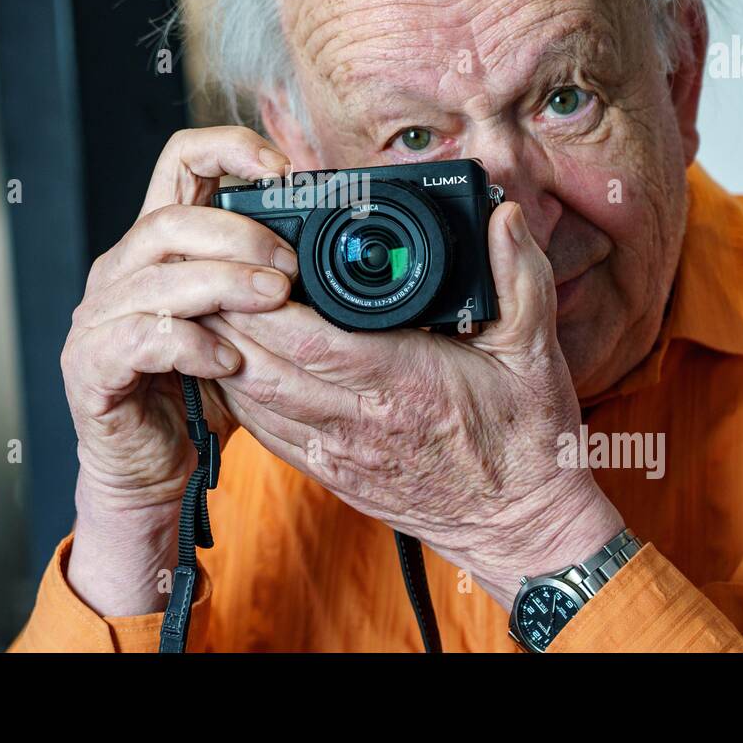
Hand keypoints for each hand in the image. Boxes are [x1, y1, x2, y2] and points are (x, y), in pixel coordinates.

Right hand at [61, 127, 297, 614]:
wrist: (150, 469)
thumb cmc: (197, 392)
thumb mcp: (242, 325)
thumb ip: (263, 283)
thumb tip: (334, 252)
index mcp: (157, 246)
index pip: (180, 161)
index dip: (229, 147)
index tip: (284, 168)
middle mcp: (121, 271)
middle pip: (172, 219)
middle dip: (240, 235)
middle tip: (291, 267)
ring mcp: (99, 317)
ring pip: (158, 274)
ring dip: (226, 283)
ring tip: (275, 302)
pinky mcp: (92, 364)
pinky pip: (141, 338)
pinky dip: (191, 343)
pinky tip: (228, 360)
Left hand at [201, 200, 622, 611]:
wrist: (517, 526)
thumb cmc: (526, 438)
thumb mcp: (536, 352)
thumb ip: (520, 278)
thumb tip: (501, 216)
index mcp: (406, 385)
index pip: (314, 343)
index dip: (268, 304)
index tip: (250, 258)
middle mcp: (360, 423)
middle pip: (265, 367)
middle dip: (227, 317)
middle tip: (208, 267)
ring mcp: (337, 452)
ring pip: (252, 400)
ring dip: (220, 352)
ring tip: (205, 301)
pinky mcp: (327, 471)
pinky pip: (261, 430)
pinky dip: (234, 392)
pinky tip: (225, 356)